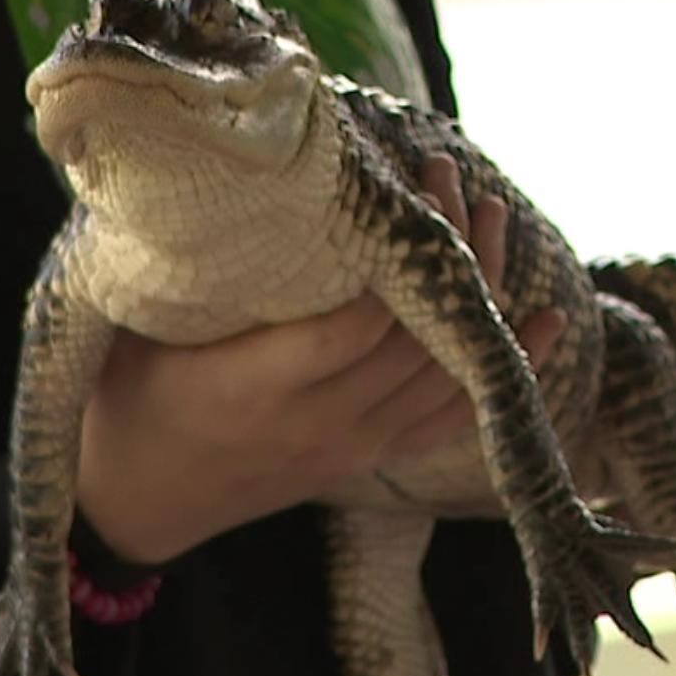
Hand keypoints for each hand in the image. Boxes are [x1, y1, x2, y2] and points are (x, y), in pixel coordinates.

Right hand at [75, 155, 565, 563]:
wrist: (137, 504)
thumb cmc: (126, 398)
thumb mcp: (137, 329)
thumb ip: (188, 270)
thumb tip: (225, 171)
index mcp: (250, 387)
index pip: (349, 325)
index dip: (389, 261)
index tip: (402, 189)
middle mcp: (314, 422)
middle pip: (408, 336)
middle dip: (442, 252)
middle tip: (446, 174)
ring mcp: (350, 445)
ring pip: (441, 369)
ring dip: (480, 294)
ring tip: (493, 214)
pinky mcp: (368, 457)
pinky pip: (453, 415)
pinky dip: (505, 369)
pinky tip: (548, 323)